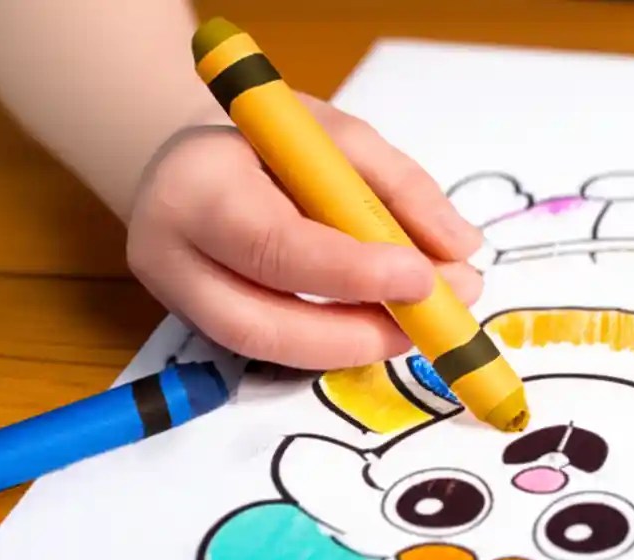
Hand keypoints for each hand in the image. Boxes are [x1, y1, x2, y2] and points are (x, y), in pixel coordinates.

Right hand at [126, 94, 482, 368]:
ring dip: (358, 345)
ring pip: (271, 351)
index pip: (273, 245)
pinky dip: (339, 342)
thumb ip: (398, 186)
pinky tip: (384, 322)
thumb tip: (460, 248)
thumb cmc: (264, 140)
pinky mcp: (202, 330)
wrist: (188, 161)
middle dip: (360, 333)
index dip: (351, 273)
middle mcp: (173, 255)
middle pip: (263, 325)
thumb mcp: (334, 134)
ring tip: (424, 322)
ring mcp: (181, 303)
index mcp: (198, 185)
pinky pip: (277, 349)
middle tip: (436, 319)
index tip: (423, 278)